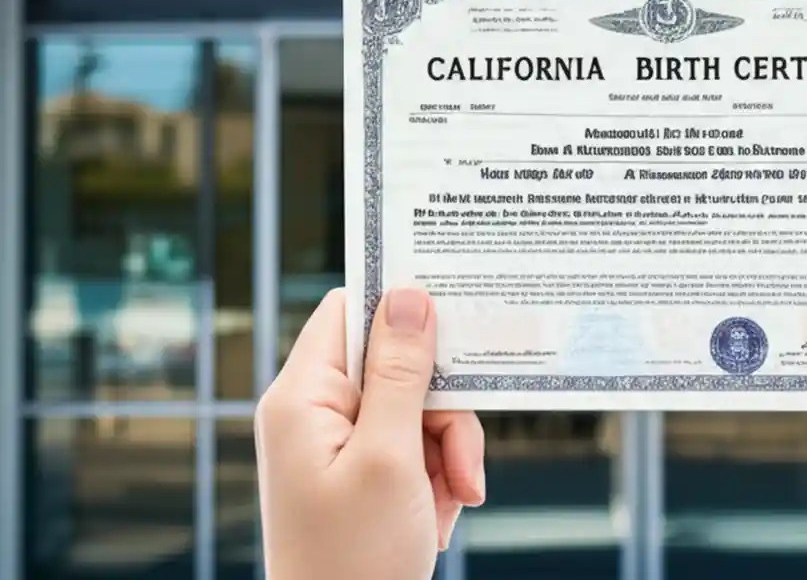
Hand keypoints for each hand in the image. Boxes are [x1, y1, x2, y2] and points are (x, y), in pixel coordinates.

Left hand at [256, 287, 485, 579]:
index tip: (453, 314)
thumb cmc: (353, 561)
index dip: (399, 306)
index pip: (349, 311)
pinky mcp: (364, 472)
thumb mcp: (389, 459)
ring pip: (418, 409)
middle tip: (460, 460)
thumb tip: (409, 295)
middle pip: (398, 364)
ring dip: (447, 451)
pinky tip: (435, 516)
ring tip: (450, 501)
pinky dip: (438, 478)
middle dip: (442, 410)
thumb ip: (401, 373)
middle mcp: (316, 413)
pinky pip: (417, 448)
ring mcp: (340, 444)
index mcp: (303, 397)